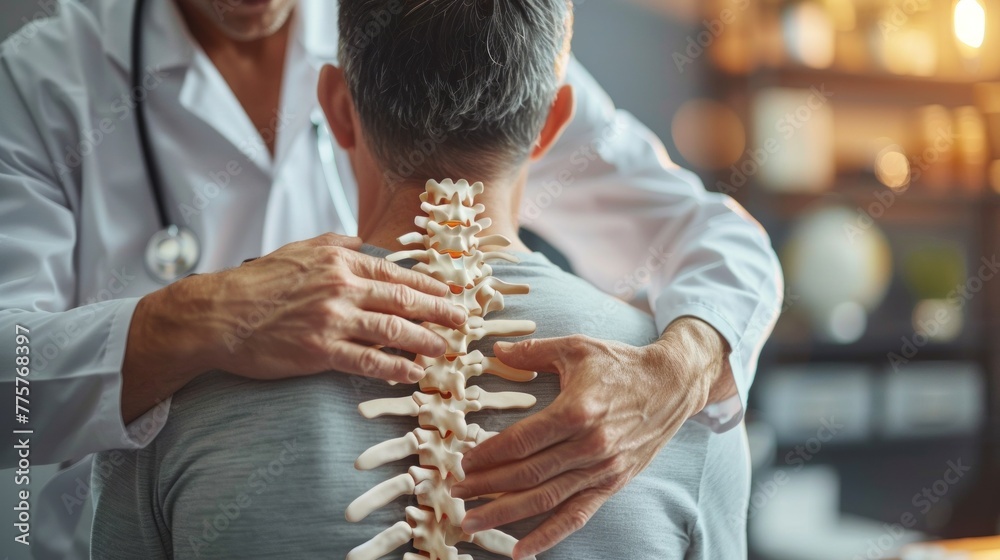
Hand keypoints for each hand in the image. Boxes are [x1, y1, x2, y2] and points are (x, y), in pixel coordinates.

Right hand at [122, 233, 466, 421]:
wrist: (218, 313)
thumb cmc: (258, 282)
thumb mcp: (300, 249)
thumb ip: (337, 244)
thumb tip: (365, 243)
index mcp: (340, 258)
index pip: (396, 271)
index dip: (429, 284)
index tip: (453, 292)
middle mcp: (341, 285)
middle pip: (404, 298)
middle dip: (441, 310)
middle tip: (465, 320)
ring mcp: (332, 318)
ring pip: (393, 329)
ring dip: (426, 340)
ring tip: (446, 349)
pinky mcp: (319, 350)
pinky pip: (368, 361)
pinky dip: (395, 367)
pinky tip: (414, 373)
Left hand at [451, 318, 730, 558]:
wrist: (672, 384)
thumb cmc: (621, 364)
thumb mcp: (576, 348)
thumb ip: (533, 352)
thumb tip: (496, 351)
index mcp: (576, 410)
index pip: (521, 440)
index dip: (488, 454)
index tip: (464, 462)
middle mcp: (588, 445)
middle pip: (527, 474)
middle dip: (486, 487)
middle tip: (455, 493)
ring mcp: (601, 469)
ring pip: (545, 500)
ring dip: (505, 514)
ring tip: (472, 522)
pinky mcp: (612, 483)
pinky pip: (575, 516)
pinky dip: (547, 536)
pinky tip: (520, 551)